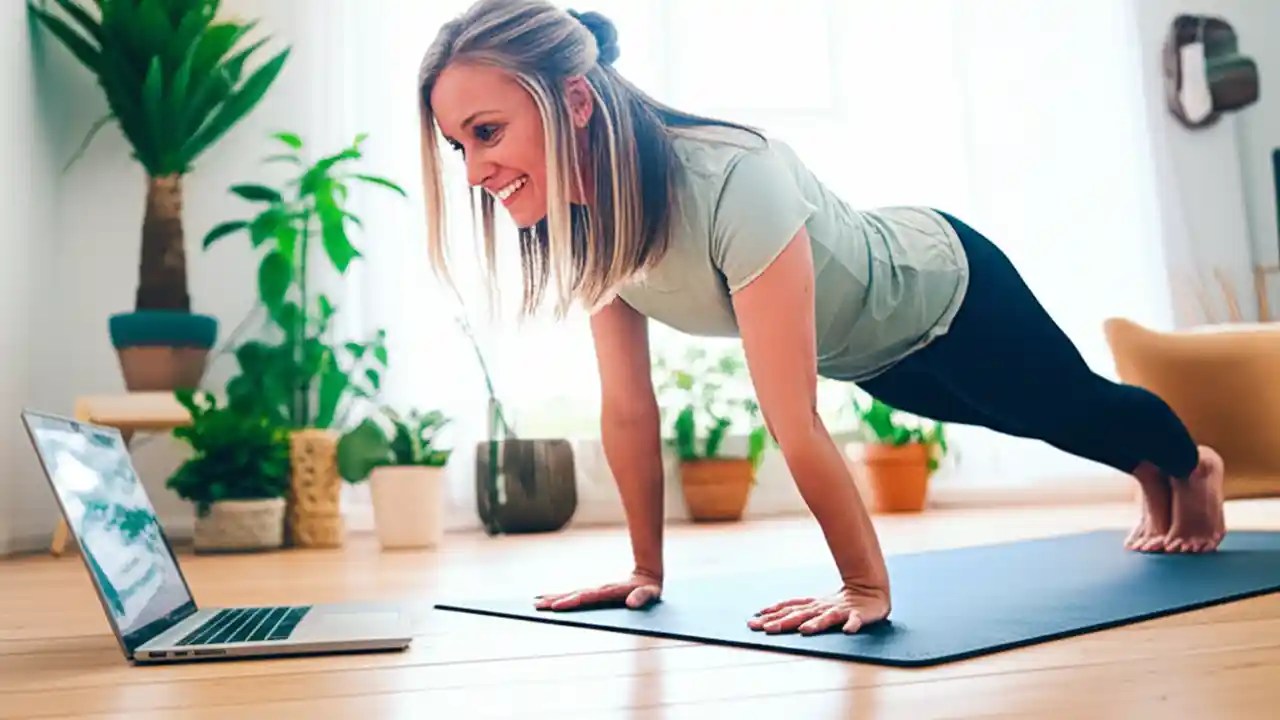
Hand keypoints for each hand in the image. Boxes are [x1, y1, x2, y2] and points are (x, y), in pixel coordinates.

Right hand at [534, 571, 662, 610]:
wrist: (647, 575)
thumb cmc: (650, 589)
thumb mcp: (651, 594)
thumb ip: (643, 597)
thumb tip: (631, 603)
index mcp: (608, 591)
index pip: (586, 597)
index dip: (571, 602)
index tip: (556, 606)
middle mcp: (598, 590)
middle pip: (573, 595)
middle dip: (554, 601)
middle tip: (536, 606)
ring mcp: (595, 591)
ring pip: (571, 594)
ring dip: (553, 599)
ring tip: (536, 603)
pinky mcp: (594, 594)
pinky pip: (575, 596)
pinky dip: (560, 598)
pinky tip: (549, 601)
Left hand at [747, 583, 889, 634]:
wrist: (869, 591)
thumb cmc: (838, 603)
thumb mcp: (814, 606)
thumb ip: (795, 610)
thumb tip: (766, 615)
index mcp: (812, 606)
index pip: (789, 608)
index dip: (773, 613)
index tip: (756, 619)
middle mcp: (823, 608)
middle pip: (800, 615)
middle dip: (783, 621)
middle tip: (766, 628)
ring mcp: (840, 611)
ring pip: (826, 618)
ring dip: (816, 624)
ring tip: (805, 630)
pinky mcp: (858, 615)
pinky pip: (855, 621)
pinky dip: (852, 625)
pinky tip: (848, 630)